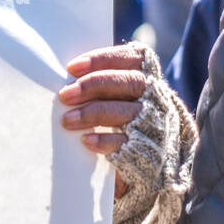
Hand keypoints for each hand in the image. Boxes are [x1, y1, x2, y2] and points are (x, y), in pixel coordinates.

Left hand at [59, 44, 147, 197]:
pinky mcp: (151, 151)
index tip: (72, 67)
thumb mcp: (121, 99)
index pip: (133, 58)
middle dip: (94, 85)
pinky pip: (128, 142)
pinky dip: (105, 140)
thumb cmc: (127, 122)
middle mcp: (157, 98)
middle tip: (65, 95)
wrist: (153, 165)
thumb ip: (103, 86)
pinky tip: (85, 140)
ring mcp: (157, 124)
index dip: (103, 59)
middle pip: (131, 83)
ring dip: (93, 113)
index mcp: (150, 79)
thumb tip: (68, 80)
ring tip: (67, 120)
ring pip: (129, 111)